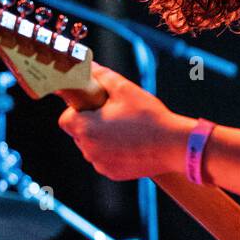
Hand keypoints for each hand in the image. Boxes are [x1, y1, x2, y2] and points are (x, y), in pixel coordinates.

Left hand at [58, 62, 190, 180]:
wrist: (173, 145)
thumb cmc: (148, 117)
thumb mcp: (124, 89)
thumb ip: (101, 76)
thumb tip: (88, 66)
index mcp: (86, 129)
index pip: (65, 119)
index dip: (76, 109)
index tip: (92, 105)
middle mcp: (89, 150)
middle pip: (79, 133)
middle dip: (91, 122)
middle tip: (113, 114)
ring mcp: (101, 164)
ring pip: (92, 147)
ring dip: (101, 138)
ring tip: (125, 129)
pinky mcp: (113, 173)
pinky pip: (105, 159)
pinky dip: (113, 152)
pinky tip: (131, 143)